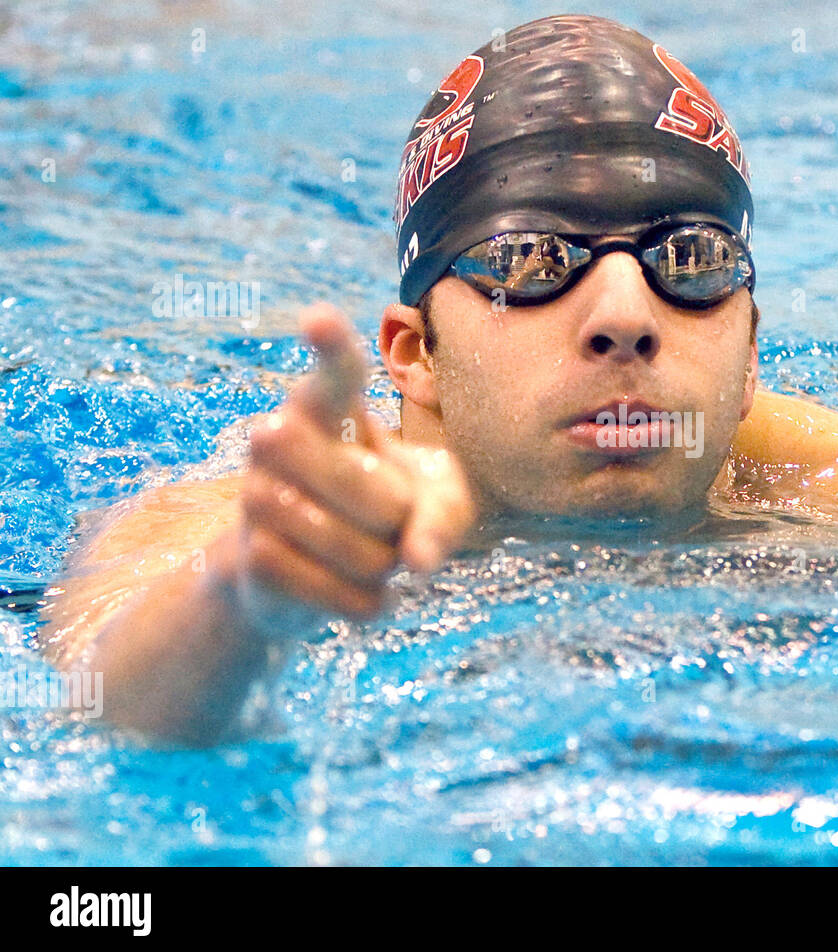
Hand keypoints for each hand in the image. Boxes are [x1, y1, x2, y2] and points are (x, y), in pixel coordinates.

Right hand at [215, 303, 474, 633]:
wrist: (317, 573)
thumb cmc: (390, 514)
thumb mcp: (437, 508)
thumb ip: (442, 520)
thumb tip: (418, 560)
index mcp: (328, 410)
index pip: (335, 375)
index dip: (331, 351)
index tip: (319, 318)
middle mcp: (277, 440)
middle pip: (350, 476)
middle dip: (390, 509)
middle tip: (393, 515)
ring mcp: (255, 496)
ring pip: (336, 537)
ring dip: (375, 561)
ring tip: (376, 557)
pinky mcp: (248, 556)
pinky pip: (321, 586)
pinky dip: (358, 601)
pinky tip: (364, 596)